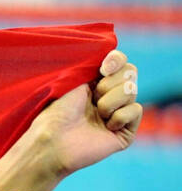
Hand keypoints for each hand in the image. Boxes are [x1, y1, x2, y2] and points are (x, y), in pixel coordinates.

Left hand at [40, 49, 142, 176]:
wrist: (55, 140)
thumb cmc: (57, 112)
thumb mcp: (73, 80)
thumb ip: (92, 64)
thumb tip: (110, 50)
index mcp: (96, 83)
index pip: (120, 61)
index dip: (116, 60)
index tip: (103, 68)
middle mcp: (110, 97)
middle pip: (130, 72)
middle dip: (110, 83)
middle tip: (93, 97)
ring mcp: (118, 115)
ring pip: (132, 90)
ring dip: (110, 101)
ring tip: (97, 114)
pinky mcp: (125, 132)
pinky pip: (135, 110)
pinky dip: (119, 116)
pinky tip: (106, 126)